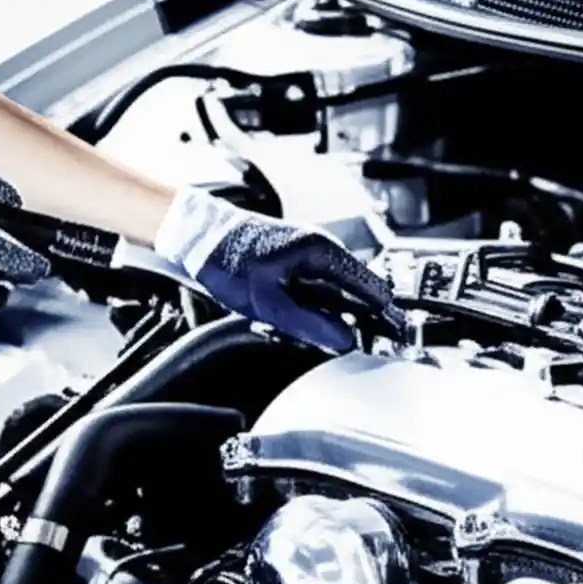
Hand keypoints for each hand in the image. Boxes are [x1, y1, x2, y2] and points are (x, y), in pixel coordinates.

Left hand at [154, 186, 399, 351]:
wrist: (197, 234)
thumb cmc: (227, 257)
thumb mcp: (267, 300)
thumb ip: (309, 323)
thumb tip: (345, 342)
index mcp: (325, 253)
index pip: (374, 289)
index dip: (383, 319)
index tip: (386, 344)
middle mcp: (324, 252)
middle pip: (358, 297)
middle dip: (353, 325)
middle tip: (341, 348)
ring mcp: (311, 259)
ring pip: (336, 300)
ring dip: (328, 321)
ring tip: (303, 334)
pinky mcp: (297, 267)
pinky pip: (317, 296)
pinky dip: (311, 314)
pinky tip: (290, 323)